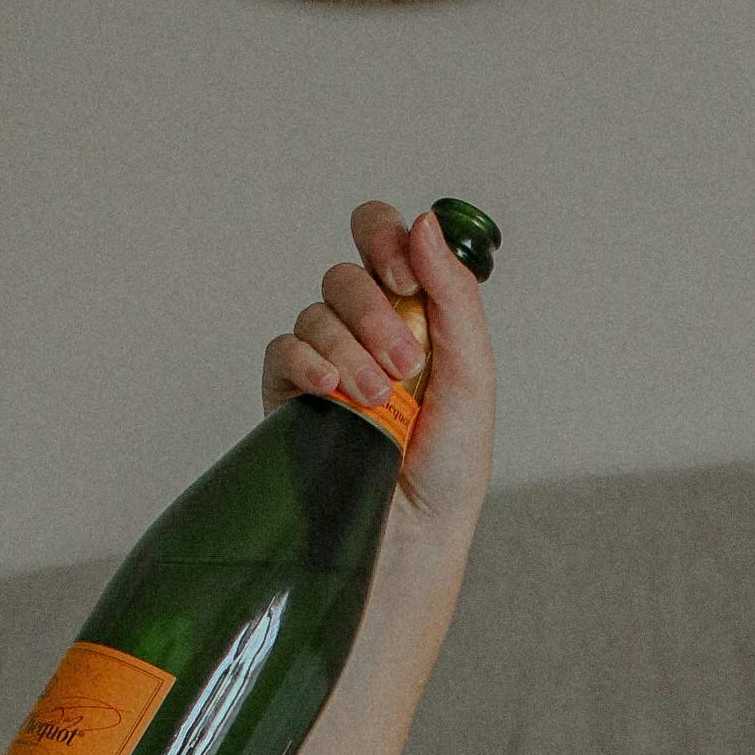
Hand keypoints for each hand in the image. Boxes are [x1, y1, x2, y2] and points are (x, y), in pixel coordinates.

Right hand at [261, 200, 495, 553]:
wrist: (412, 533)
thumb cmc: (450, 465)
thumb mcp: (471, 373)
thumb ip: (453, 294)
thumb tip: (423, 222)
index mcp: (414, 315)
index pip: (384, 241)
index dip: (386, 241)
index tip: (403, 278)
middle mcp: (366, 330)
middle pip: (347, 274)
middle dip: (373, 312)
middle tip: (401, 362)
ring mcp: (325, 360)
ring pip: (316, 312)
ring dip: (348, 347)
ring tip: (375, 398)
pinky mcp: (289, 394)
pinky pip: (282, 349)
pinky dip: (306, 361)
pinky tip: (330, 389)